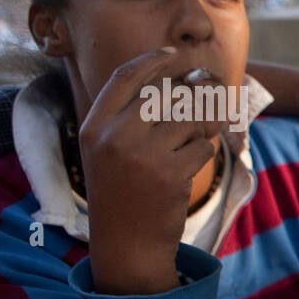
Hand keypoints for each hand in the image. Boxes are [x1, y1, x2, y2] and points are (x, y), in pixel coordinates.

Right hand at [81, 47, 224, 294]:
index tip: (174, 55)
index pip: (125, 77)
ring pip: (189, 119)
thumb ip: (133, 117)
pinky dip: (203, 151)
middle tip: (203, 100)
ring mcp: (144, 155)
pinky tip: (188, 165)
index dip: (152, 61)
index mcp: (94, 127)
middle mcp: (115, 136)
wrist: (127, 243)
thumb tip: (183, 81)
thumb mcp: (109, 151)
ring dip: (200, 126)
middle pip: (166, 94)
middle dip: (191, 96)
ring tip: (193, 139)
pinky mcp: (171, 173)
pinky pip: (202, 145)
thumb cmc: (122, 192)